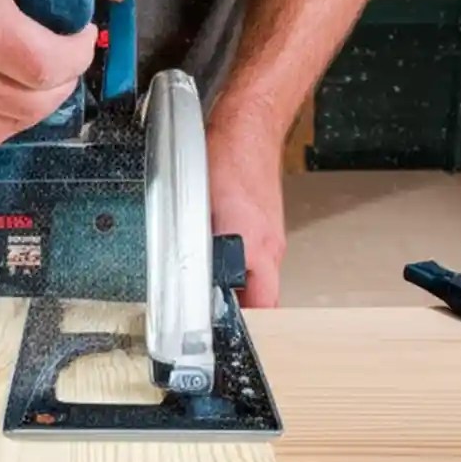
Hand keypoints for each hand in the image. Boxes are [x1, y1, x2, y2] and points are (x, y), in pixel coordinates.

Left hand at [206, 116, 285, 307]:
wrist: (251, 126)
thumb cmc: (229, 155)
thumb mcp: (199, 204)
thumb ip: (198, 244)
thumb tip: (189, 275)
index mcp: (256, 244)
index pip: (261, 305)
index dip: (245, 325)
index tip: (228, 335)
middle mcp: (270, 245)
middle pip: (262, 297)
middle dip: (241, 311)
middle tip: (217, 321)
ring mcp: (272, 236)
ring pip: (260, 278)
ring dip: (241, 288)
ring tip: (216, 294)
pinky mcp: (267, 226)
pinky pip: (258, 258)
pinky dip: (243, 266)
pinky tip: (222, 258)